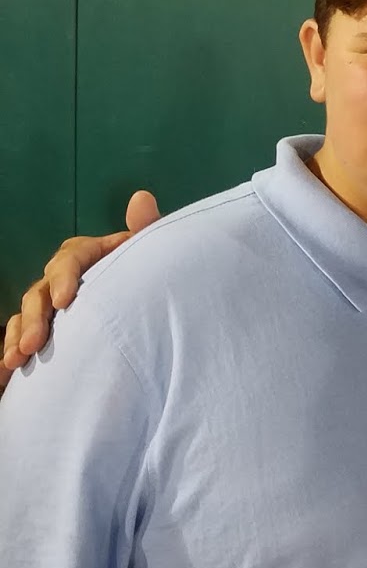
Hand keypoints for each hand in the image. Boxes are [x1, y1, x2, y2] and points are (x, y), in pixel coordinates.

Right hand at [1, 192, 160, 385]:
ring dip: (18, 335)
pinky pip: (22, 334)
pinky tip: (8, 370)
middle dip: (35, 317)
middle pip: (41, 290)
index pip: (71, 259)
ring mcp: (53, 302)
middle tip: (33, 344)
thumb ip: (146, 229)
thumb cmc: (149, 274)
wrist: (151, 307)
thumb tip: (141, 197)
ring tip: (16, 359)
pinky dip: (13, 349)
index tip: (64, 301)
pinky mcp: (48, 327)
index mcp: (90, 255)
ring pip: (27, 314)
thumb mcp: (151, 254)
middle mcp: (66, 277)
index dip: (64, 278)